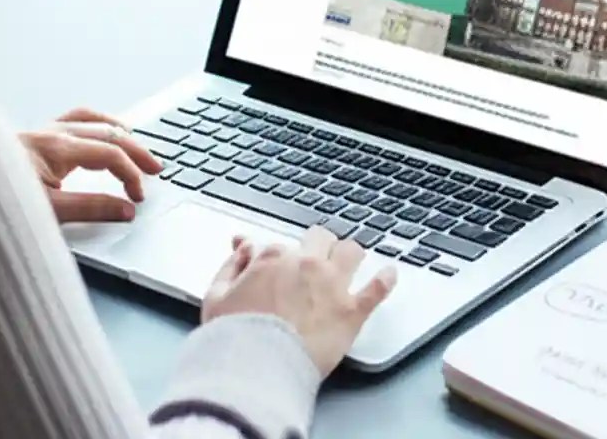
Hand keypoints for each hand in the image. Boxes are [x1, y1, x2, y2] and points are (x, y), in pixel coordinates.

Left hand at [20, 107, 162, 222]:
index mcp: (57, 148)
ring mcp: (40, 132)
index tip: (137, 198)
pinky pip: (70, 120)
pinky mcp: (31, 138)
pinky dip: (91, 125)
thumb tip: (125, 210)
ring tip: (134, 141)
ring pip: (89, 120)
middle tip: (155, 169)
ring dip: (116, 131)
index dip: (131, 175)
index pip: (110, 154)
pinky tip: (96, 133)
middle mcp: (50, 134)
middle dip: (135, 150)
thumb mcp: (48, 212)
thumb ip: (91, 208)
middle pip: (107, 133)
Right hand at [201, 226, 397, 375]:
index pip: (281, 246)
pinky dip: (385, 280)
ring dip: (350, 254)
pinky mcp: (351, 311)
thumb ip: (230, 267)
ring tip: (349, 260)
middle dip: (318, 246)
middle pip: (320, 239)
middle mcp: (306, 265)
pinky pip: (377, 289)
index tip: (279, 267)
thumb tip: (242, 247)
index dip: (280, 257)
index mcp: (273, 259)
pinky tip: (390, 274)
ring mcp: (332, 286)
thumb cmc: (234, 338)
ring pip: (352, 252)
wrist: (256, 368)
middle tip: (316, 259)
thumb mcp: (216, 297)